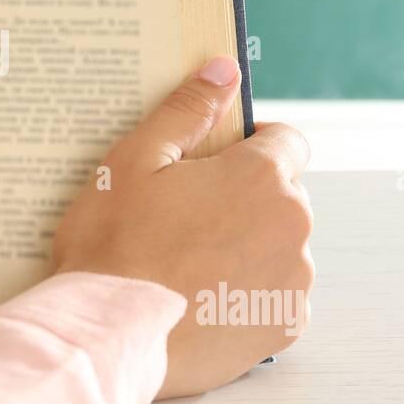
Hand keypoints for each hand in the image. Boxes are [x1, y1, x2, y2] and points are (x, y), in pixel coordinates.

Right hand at [52, 55, 313, 397]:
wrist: (109, 335)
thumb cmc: (115, 245)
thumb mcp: (135, 160)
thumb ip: (187, 109)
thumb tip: (224, 68)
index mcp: (261, 176)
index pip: (286, 140)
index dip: (250, 146)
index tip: (214, 164)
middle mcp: (293, 225)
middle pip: (283, 195)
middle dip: (245, 199)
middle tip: (184, 218)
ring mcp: (293, 280)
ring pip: (280, 246)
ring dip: (248, 247)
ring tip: (187, 264)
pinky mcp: (284, 326)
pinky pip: (275, 296)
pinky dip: (248, 294)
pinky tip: (202, 298)